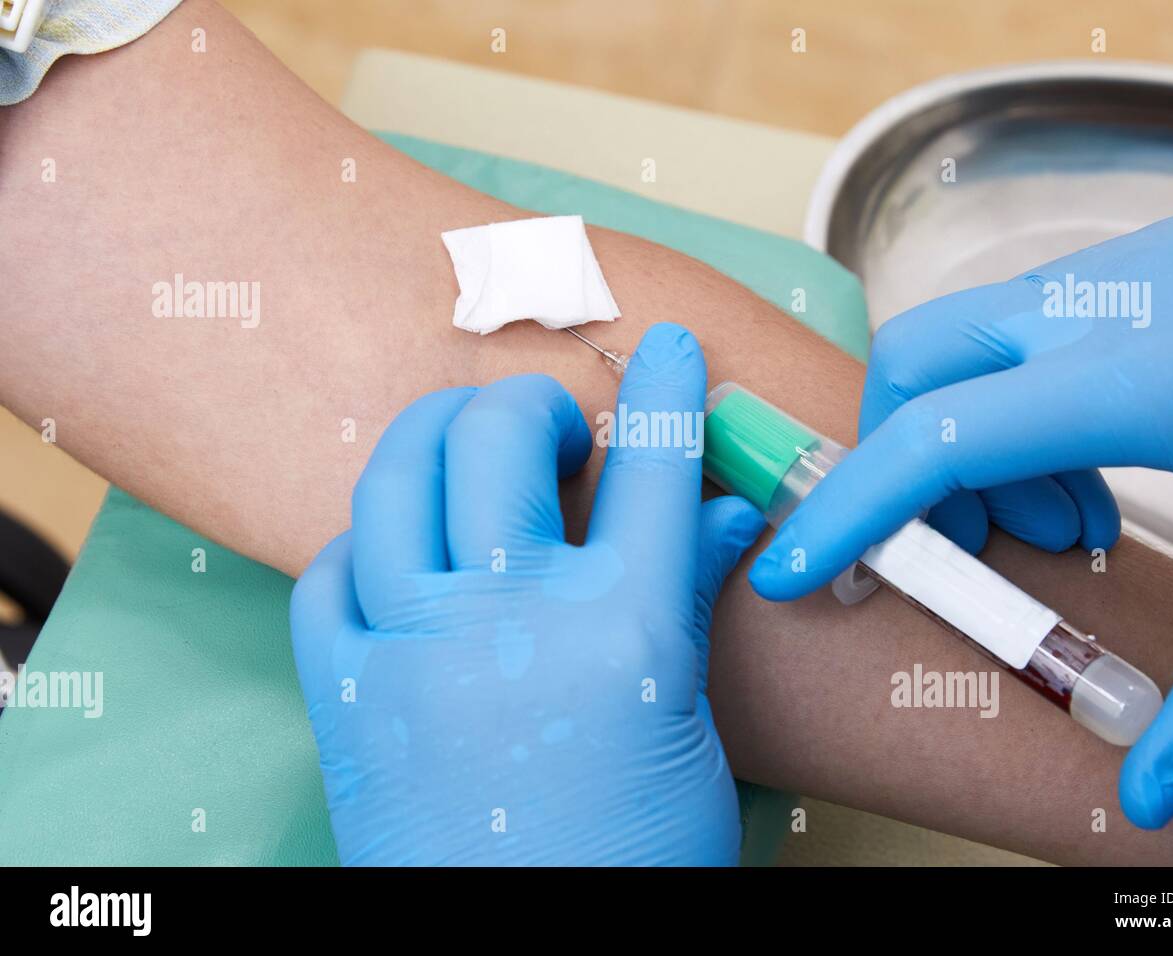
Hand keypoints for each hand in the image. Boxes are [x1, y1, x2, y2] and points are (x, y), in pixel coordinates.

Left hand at [291, 323, 764, 864]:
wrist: (530, 948)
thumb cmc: (633, 857)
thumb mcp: (688, 726)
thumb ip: (688, 602)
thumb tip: (716, 514)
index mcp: (620, 627)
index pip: (649, 465)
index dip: (661, 389)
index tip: (662, 346)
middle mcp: (507, 619)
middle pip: (500, 435)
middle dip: (533, 400)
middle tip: (556, 425)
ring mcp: (412, 649)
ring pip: (397, 478)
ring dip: (440, 435)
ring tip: (470, 449)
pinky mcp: (346, 694)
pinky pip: (329, 571)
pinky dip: (367, 540)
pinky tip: (400, 550)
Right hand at [749, 206, 1172, 827]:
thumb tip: (1144, 789)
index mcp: (1146, 376)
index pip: (934, 438)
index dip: (848, 510)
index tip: (795, 571)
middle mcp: (1115, 301)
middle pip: (918, 362)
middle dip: (899, 460)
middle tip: (979, 545)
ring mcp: (1131, 268)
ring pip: (969, 344)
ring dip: (972, 439)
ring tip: (1072, 518)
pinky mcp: (1152, 264)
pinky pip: (1028, 331)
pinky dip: (1023, 408)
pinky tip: (1107, 468)